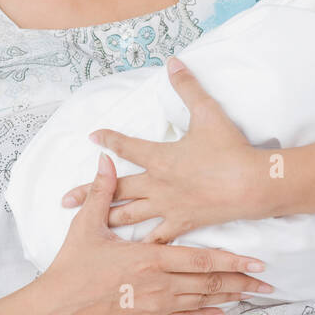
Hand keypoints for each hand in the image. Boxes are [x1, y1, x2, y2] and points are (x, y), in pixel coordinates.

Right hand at [39, 153, 273, 314]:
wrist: (56, 308)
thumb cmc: (72, 267)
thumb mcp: (87, 226)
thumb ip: (102, 191)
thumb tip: (106, 158)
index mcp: (150, 258)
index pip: (201, 259)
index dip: (232, 260)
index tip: (256, 260)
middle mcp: (159, 284)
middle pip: (209, 283)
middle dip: (240, 282)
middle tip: (266, 282)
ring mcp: (155, 306)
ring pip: (201, 301)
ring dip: (228, 298)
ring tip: (252, 296)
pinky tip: (220, 314)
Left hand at [61, 56, 269, 243]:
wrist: (251, 184)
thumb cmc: (229, 148)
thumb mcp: (208, 112)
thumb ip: (188, 86)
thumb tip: (173, 62)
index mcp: (160, 158)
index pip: (126, 147)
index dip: (108, 140)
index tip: (92, 137)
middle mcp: (158, 184)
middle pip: (116, 188)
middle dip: (87, 192)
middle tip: (64, 199)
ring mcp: (168, 207)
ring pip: (130, 215)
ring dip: (107, 218)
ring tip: (86, 225)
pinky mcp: (183, 223)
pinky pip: (158, 237)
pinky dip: (143, 244)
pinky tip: (130, 253)